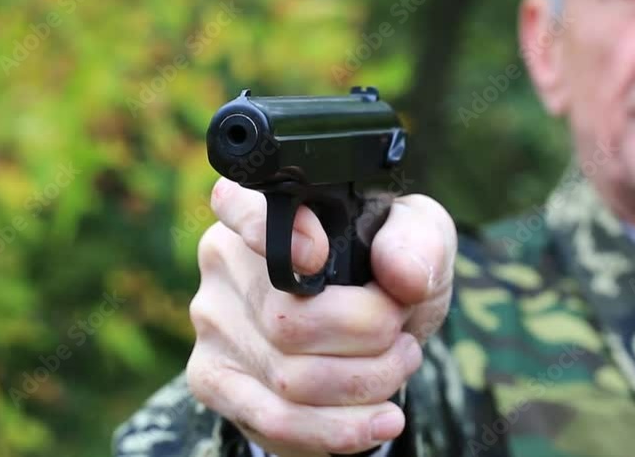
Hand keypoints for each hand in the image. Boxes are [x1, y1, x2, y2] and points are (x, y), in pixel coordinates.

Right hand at [186, 178, 455, 455]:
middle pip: (290, 319)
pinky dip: (339, 428)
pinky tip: (380, 419)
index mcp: (266, 206)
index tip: (318, 256)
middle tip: (401, 333)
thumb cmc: (391, 272)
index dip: (272, 234)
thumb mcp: (421, 241)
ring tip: (398, 366)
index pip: (239, 204)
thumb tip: (399, 272)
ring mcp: (213, 321)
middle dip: (369, 336)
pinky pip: (275, 420)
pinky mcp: (213, 378)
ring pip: (289, 378)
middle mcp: (225, 259)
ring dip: (365, 383)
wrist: (376, 331)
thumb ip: (419, 241)